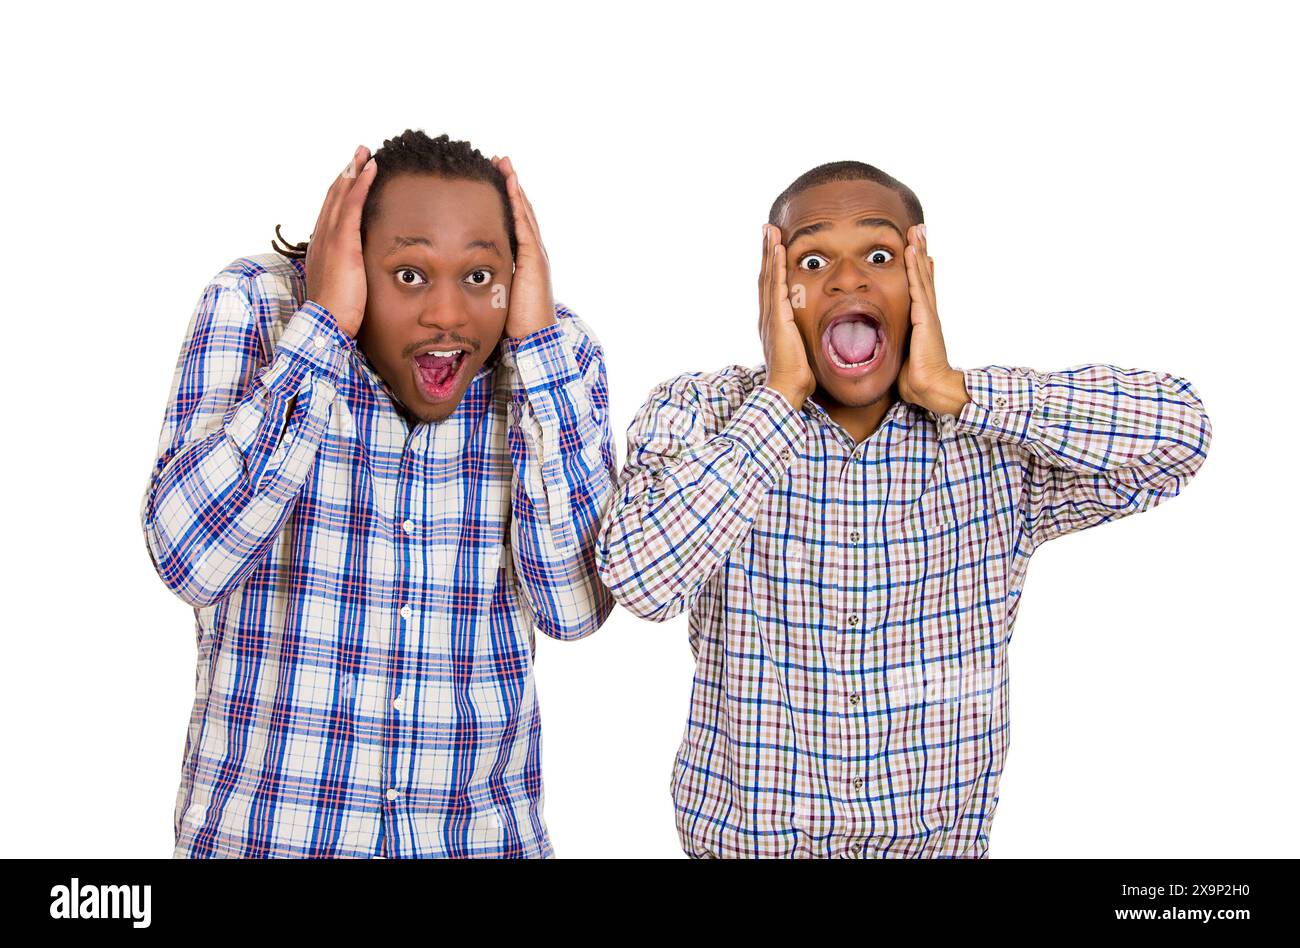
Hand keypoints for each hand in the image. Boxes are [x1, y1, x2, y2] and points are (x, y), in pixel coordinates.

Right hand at [304, 144, 376, 337]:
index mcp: (321, 250)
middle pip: (333, 198)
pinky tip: (369, 169)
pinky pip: (351, 204)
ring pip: (340, 195)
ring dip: (353, 172)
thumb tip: (359, 279)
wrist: (325, 325)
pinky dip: (360, 183)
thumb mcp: (343, 291)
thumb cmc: (336, 316)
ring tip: (365, 154)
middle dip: (345, 175)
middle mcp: (321, 238)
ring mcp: (329, 238)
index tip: (350, 178)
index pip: (331, 214)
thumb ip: (349, 278)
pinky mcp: (342, 241)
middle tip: (357, 155)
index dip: (340, 193)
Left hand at [491, 155, 556, 338]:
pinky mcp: (533, 259)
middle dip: (510, 185)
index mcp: (524, 260)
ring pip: (524, 212)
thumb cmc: (512, 325)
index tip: (493, 179)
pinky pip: (524, 224)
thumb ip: (484, 281)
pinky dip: (517, 202)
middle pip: (521, 211)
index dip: (505, 200)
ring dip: (514, 186)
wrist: (533, 340)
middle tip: (499, 160)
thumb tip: (460, 276)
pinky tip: (510, 184)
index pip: (514, 223)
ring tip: (503, 163)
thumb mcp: (495, 296)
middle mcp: (533, 253)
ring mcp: (535, 254)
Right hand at [759, 223, 814, 409]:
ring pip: (768, 276)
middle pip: (766, 276)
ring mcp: (770, 315)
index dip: (772, 267)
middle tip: (767, 229)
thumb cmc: (796, 376)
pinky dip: (777, 266)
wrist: (786, 388)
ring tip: (770, 231)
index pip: (772, 288)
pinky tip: (780, 250)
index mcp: (773, 322)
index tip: (774, 248)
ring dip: (769, 252)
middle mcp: (768, 315)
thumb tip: (814, 339)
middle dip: (766, 252)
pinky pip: (777, 286)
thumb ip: (804, 340)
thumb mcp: (801, 352)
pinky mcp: (777, 317)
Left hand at [898, 223, 967, 414]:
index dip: (920, 268)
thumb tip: (886, 349)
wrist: (930, 388)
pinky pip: (917, 287)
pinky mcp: (924, 317)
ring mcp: (928, 314)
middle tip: (919, 230)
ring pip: (922, 276)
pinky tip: (912, 251)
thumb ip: (899, 347)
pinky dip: (915, 268)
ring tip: (917, 231)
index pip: (921, 289)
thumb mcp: (904, 357)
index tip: (917, 251)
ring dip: (919, 251)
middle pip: (923, 275)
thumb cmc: (916, 380)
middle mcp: (928, 313)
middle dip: (921, 251)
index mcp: (923, 322)